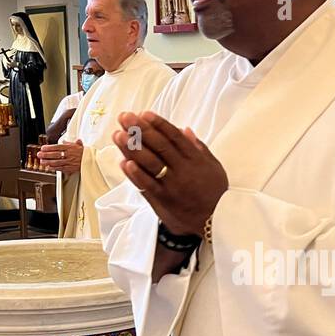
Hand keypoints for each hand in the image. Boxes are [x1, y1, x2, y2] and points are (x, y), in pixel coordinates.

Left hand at [38, 139, 84, 173]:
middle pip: (55, 154)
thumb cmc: (85, 153)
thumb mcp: (78, 145)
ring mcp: (69, 162)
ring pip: (57, 162)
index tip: (43, 148)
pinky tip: (49, 167)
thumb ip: (70, 143)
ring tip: (42, 161)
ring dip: (48, 162)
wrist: (92, 160)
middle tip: (39, 154)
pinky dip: (54, 168)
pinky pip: (61, 168)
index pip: (57, 147)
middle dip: (46, 155)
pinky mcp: (70, 168)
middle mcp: (69, 154)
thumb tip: (64, 141)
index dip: (49, 148)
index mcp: (70, 148)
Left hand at [113, 111, 227, 235]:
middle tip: (125, 117)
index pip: (174, 137)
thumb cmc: (214, 192)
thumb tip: (184, 129)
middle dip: (140, 130)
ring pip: (150, 164)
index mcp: (195, 160)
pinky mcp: (163, 201)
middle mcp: (183, 171)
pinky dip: (135, 175)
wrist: (215, 220)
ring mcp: (172, 186)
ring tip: (119, 135)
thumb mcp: (213, 166)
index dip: (158, 124)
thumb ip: (198, 147)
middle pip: (159, 146)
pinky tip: (124, 162)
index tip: (144, 114)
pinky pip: (147, 186)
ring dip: (133, 148)